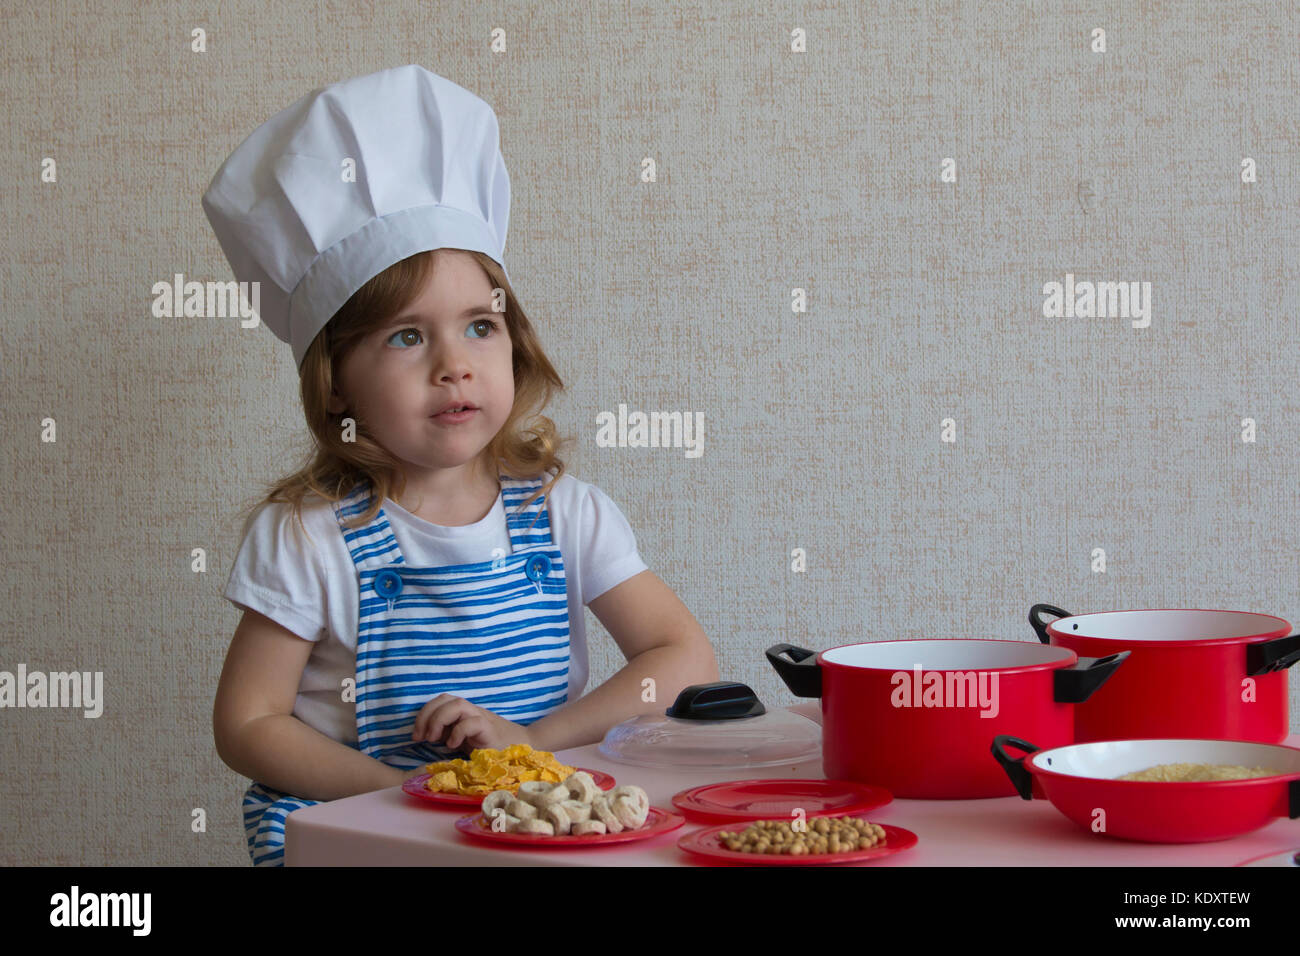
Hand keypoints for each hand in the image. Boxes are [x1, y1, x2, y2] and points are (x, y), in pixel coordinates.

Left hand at [411, 694, 532, 752]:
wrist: (521, 748)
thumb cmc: (489, 746)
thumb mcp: (462, 739)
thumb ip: (447, 733)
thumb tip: (425, 735)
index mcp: (463, 712)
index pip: (440, 700)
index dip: (424, 714)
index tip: (416, 735)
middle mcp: (471, 711)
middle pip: (445, 698)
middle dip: (427, 716)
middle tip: (421, 737)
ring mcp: (481, 718)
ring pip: (458, 705)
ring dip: (439, 720)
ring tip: (435, 739)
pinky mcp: (490, 730)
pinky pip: (472, 723)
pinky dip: (458, 732)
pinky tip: (454, 745)